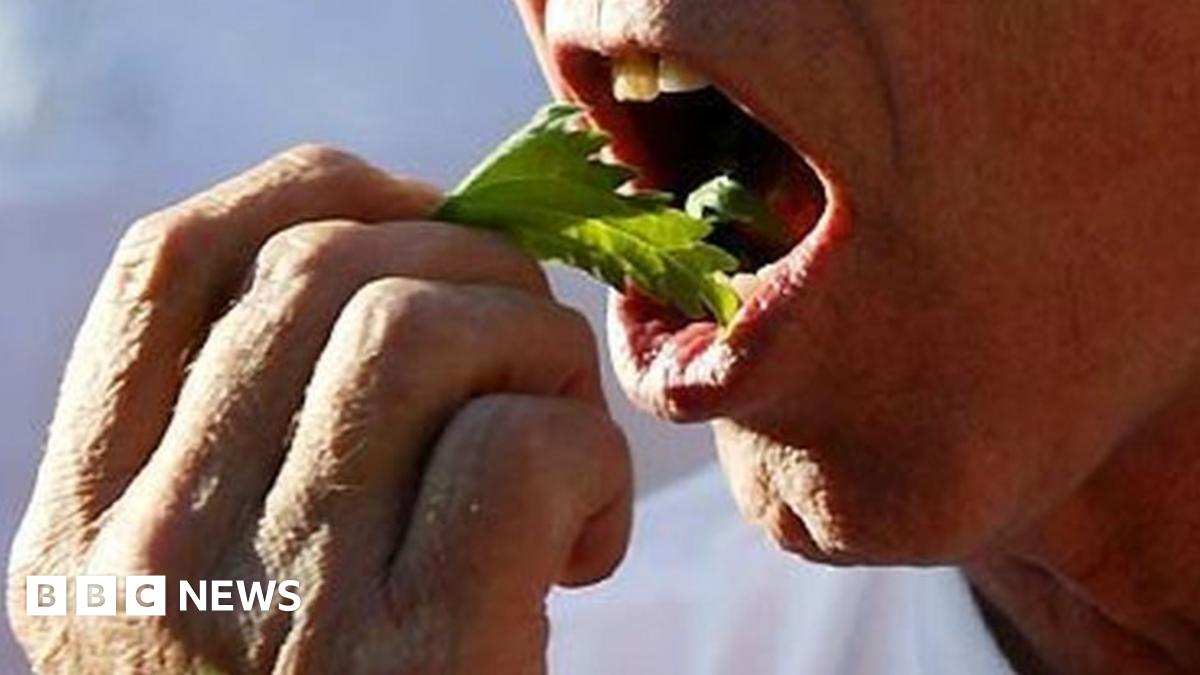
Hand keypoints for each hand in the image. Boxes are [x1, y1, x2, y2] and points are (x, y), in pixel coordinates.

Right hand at [7, 145, 631, 673]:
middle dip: (474, 272)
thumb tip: (408, 256)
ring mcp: (274, 608)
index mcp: (88, 528)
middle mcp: (150, 559)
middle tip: (532, 363)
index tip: (419, 207)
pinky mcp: (417, 664)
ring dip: (540, 355)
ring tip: (562, 449)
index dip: (312, 191)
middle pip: (321, 273)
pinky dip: (589, 460)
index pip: (167, 265)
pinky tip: (582, 549)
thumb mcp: (227, 583)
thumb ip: (262, 437)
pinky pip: (518, 446)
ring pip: (421, 330)